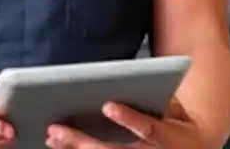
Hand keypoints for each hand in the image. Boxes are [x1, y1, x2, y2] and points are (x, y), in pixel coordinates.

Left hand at [45, 101, 206, 148]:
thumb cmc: (177, 125)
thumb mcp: (174, 110)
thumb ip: (154, 99)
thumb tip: (123, 86)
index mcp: (170, 138)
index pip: (148, 128)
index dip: (128, 118)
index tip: (107, 105)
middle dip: (83, 142)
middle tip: (57, 129)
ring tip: (53, 137)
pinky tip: (61, 146)